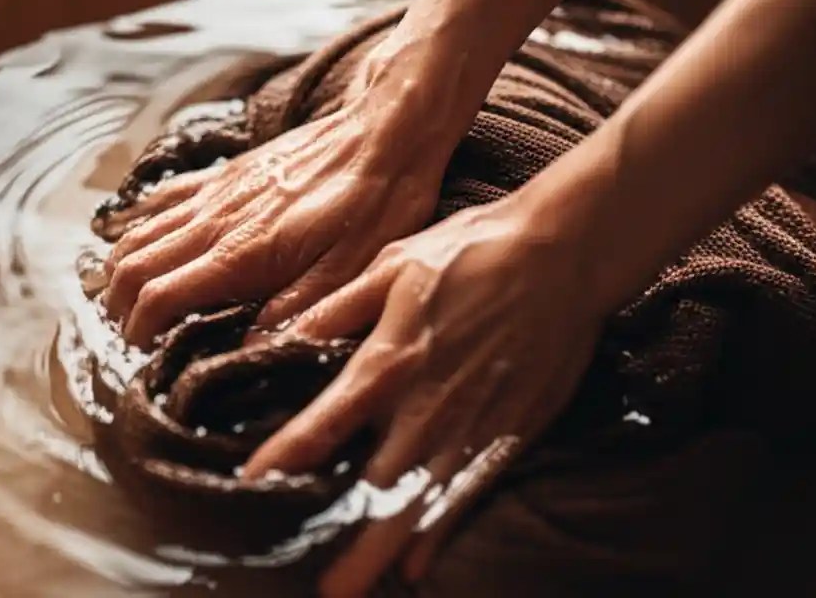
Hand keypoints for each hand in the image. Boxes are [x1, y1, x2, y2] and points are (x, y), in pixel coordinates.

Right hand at [102, 53, 458, 347]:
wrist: (385, 132)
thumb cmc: (375, 206)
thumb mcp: (348, 273)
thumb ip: (295, 314)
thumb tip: (249, 350)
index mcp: (238, 254)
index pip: (156, 296)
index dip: (138, 331)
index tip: (145, 354)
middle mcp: (213, 220)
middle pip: (131, 265)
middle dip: (120, 306)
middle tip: (135, 334)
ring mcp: (215, 193)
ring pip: (138, 232)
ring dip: (123, 270)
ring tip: (134, 302)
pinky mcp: (226, 174)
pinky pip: (163, 199)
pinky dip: (139, 225)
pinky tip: (142, 241)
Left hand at [242, 196, 605, 596]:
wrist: (563, 253)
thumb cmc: (471, 251)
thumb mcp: (392, 265)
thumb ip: (337, 308)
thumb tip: (278, 335)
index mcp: (388, 359)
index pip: (324, 422)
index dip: (285, 456)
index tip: (252, 484)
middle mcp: (425, 404)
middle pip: (374, 485)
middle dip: (343, 539)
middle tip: (317, 587)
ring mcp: (471, 424)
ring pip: (420, 502)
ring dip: (384, 550)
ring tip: (352, 589)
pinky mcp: (511, 431)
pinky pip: (470, 492)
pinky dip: (442, 531)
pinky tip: (417, 565)